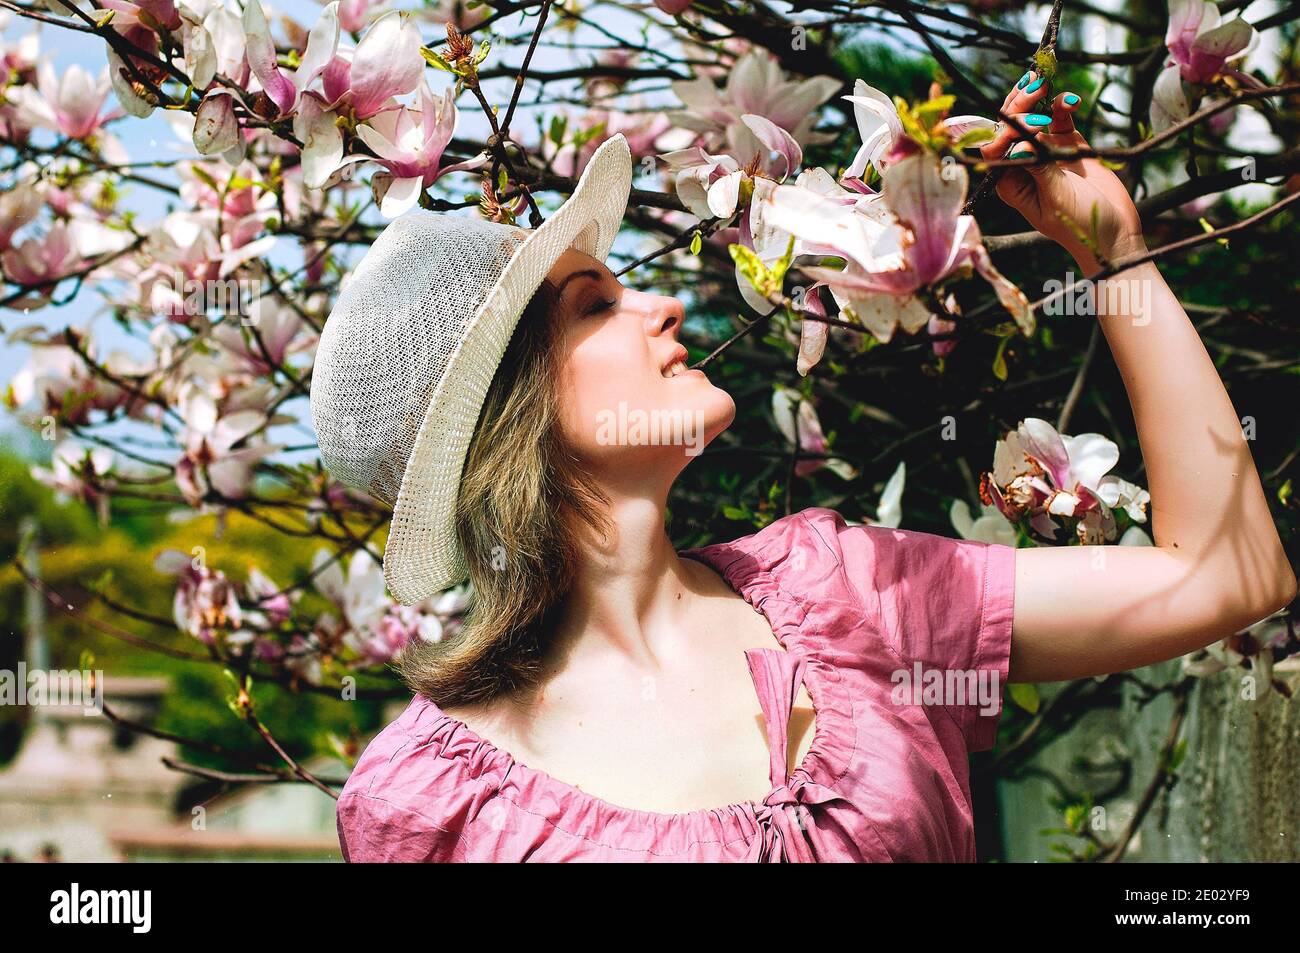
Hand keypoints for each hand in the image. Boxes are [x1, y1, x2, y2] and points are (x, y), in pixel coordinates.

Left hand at [980, 71, 1146, 275]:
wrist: (1114, 232)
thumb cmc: (1078, 223)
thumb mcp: (1056, 196)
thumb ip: (1039, 166)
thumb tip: (1020, 142)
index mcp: (1009, 182)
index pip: (996, 147)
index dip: (1005, 129)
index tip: (1027, 119)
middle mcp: (1023, 165)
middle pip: (1011, 127)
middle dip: (1018, 105)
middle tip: (1034, 86)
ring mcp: (1046, 152)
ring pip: (1033, 117)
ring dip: (1037, 99)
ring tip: (1045, 83)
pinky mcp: (1068, 144)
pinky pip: (1059, 118)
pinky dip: (1062, 105)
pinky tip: (1071, 100)